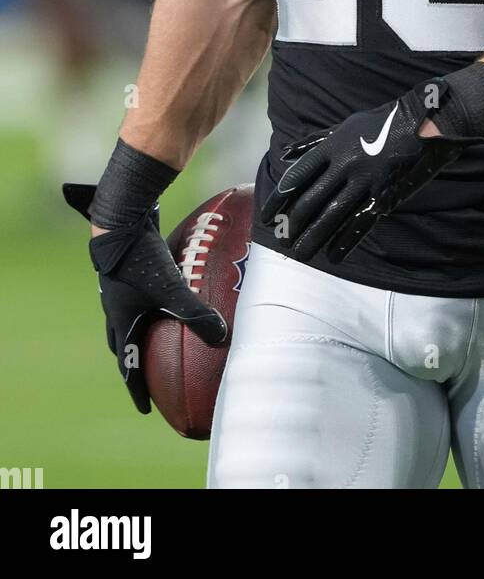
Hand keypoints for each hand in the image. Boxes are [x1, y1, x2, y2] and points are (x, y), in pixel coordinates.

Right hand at [62, 183, 227, 413]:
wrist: (119, 219)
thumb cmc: (141, 258)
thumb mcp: (172, 289)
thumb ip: (196, 314)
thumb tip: (223, 338)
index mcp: (121, 321)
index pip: (128, 364)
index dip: (137, 388)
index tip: (145, 408)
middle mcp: (116, 307)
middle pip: (123, 344)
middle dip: (136, 362)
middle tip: (147, 376)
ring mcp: (119, 287)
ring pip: (129, 318)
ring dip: (142, 331)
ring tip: (158, 336)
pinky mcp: (128, 267)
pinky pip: (140, 293)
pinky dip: (153, 302)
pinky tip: (169, 292)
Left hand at [260, 79, 480, 263]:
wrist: (425, 123)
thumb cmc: (383, 122)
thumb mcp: (345, 126)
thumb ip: (314, 142)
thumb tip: (285, 153)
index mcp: (332, 146)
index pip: (296, 177)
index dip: (278, 199)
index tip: (266, 217)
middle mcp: (344, 165)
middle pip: (310, 201)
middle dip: (292, 225)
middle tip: (282, 242)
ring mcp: (364, 181)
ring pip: (331, 216)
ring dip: (313, 238)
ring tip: (300, 255)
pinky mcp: (384, 195)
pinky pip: (360, 223)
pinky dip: (345, 242)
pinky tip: (333, 256)